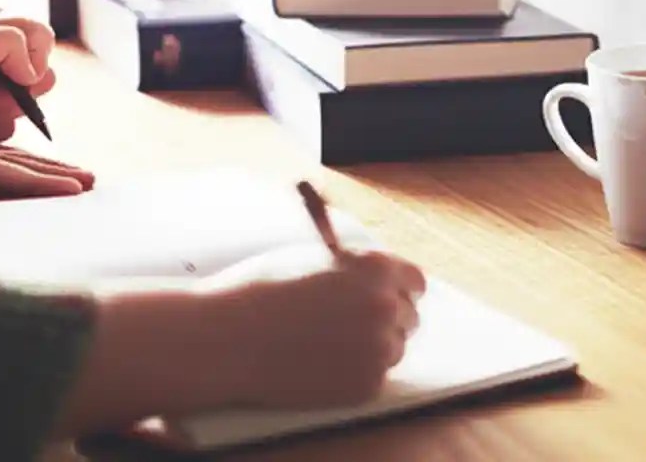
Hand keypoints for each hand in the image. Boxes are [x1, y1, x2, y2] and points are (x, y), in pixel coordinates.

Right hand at [209, 248, 427, 407]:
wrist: (230, 341)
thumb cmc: (261, 293)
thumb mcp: (314, 259)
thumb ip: (354, 268)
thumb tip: (373, 274)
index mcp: (377, 269)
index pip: (414, 281)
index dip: (398, 289)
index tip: (388, 297)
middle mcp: (386, 306)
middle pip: (410, 318)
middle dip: (387, 320)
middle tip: (351, 326)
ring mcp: (380, 348)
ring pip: (395, 350)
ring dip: (373, 348)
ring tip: (328, 345)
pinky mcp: (367, 386)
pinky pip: (375, 378)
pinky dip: (356, 374)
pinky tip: (321, 366)